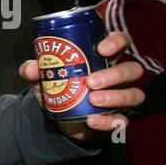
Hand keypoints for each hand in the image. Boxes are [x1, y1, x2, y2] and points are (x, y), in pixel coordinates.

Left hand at [18, 30, 145, 138]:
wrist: (56, 116)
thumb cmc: (57, 87)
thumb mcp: (42, 77)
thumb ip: (34, 70)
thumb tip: (31, 68)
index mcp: (102, 59)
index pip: (122, 42)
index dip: (117, 42)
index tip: (102, 49)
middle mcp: (117, 77)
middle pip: (132, 70)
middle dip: (115, 74)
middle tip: (91, 81)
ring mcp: (119, 98)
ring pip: (134, 95)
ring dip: (116, 96)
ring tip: (94, 99)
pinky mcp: (115, 119)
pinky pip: (122, 121)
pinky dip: (108, 122)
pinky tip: (92, 120)